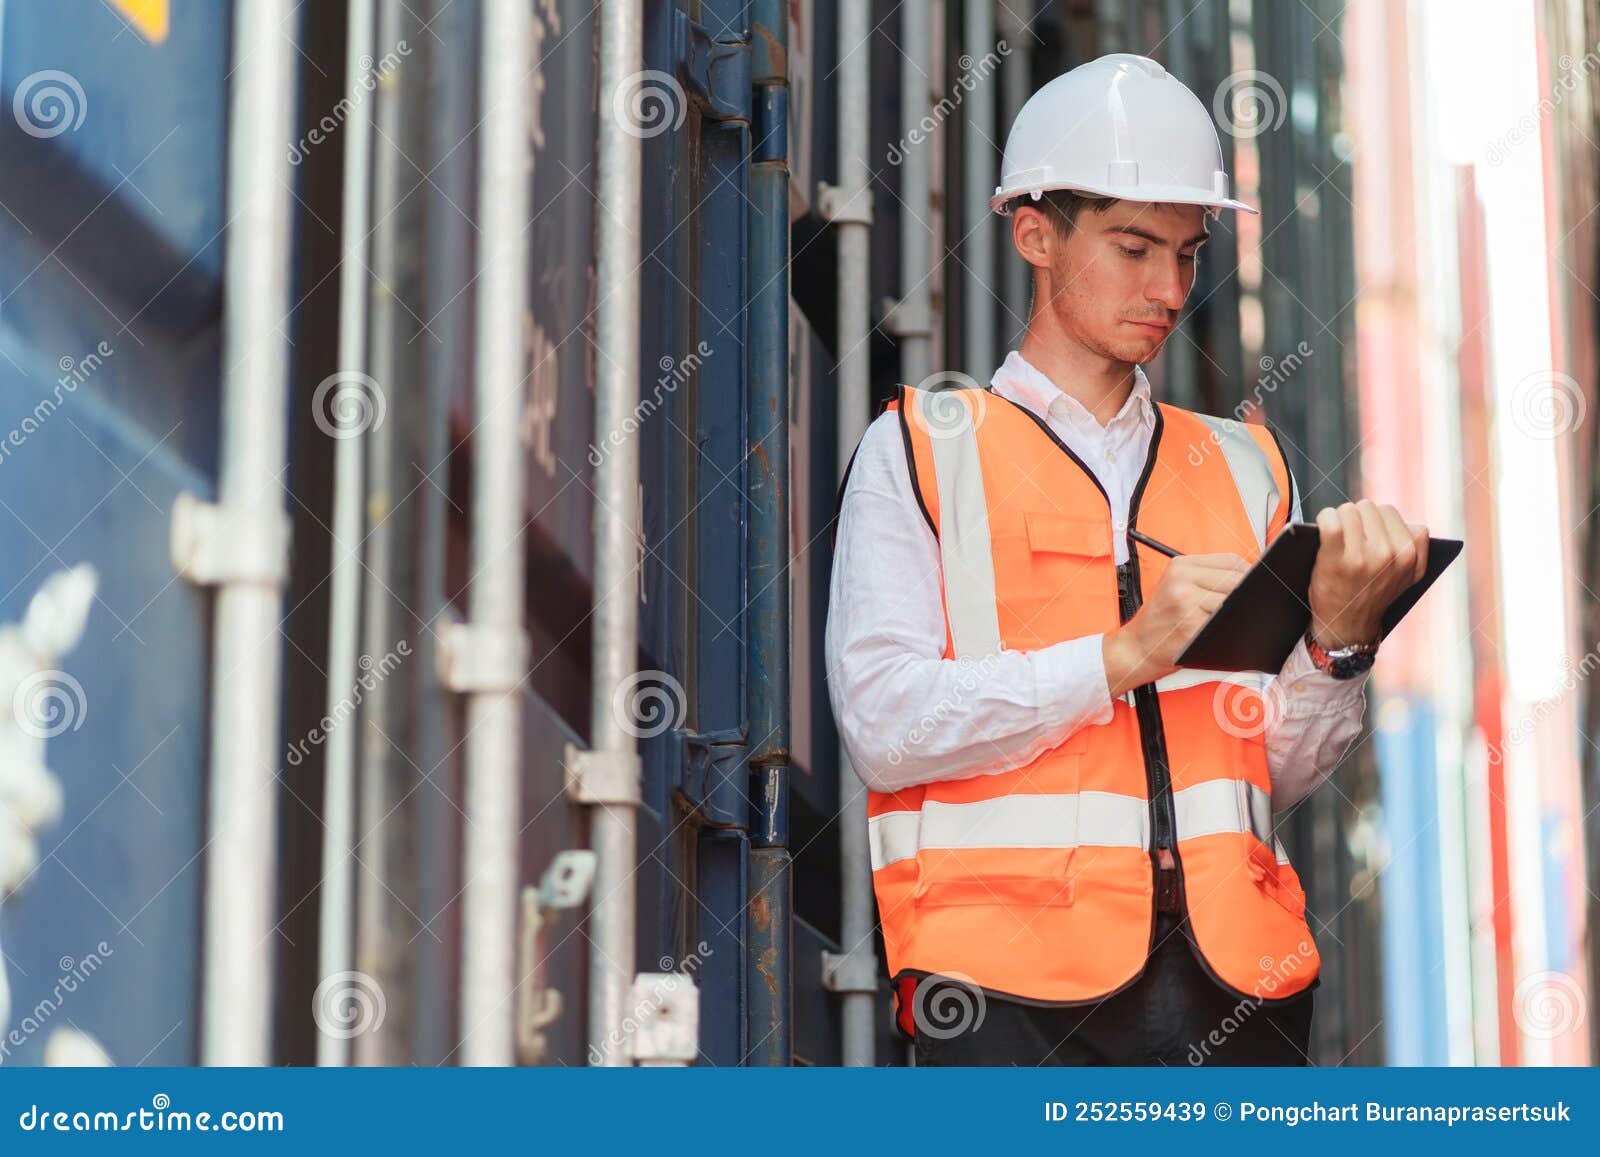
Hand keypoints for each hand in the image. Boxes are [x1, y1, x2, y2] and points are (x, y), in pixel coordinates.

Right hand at [1102, 552, 1250, 697]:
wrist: (1137, 647)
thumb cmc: (1160, 621)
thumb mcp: (1176, 587)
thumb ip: (1207, 578)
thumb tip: (1250, 579)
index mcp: (1181, 565)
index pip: (1230, 560)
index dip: (1248, 573)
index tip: (1255, 584)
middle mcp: (1182, 579)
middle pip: (1235, 579)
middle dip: (1246, 593)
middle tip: (1244, 606)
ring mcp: (1186, 600)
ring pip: (1233, 600)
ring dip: (1238, 611)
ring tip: (1228, 619)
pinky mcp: (1192, 623)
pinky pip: (1224, 621)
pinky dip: (1229, 626)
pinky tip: (1220, 631)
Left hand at [1307, 500, 1427, 647]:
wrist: (1345, 627)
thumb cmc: (1370, 596)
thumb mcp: (1407, 577)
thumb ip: (1416, 550)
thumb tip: (1413, 524)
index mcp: (1410, 555)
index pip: (1389, 512)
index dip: (1373, 520)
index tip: (1365, 533)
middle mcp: (1391, 554)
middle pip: (1368, 507)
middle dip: (1356, 518)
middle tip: (1348, 537)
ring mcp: (1365, 557)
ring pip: (1349, 510)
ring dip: (1339, 518)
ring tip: (1336, 536)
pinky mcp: (1338, 559)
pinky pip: (1331, 520)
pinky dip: (1324, 519)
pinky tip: (1322, 527)